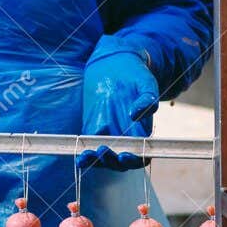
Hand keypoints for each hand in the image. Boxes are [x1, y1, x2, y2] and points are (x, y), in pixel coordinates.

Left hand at [76, 37, 159, 172]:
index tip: (125, 155)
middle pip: (121, 162)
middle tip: (103, 150)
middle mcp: (126, 137)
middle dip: (112, 161)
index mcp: (142, 132)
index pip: (141, 156)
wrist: (116, 64)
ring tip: (87, 155)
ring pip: (104, 158)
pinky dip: (85, 155)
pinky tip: (79, 156)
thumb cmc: (135, 75)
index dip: (134, 159)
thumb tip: (136, 114)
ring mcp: (109, 134)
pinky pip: (90, 146)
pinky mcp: (93, 128)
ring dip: (96, 161)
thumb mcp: (145, 83)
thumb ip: (147, 98)